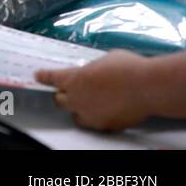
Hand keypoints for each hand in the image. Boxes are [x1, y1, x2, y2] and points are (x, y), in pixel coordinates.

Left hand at [36, 52, 153, 131]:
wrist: (147, 87)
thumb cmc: (127, 67)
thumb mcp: (105, 59)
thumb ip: (93, 68)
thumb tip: (95, 72)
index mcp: (73, 78)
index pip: (51, 78)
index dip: (44, 77)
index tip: (38, 76)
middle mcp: (77, 98)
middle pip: (59, 100)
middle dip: (63, 95)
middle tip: (70, 91)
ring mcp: (90, 115)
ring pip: (75, 116)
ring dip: (78, 109)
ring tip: (88, 104)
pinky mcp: (105, 126)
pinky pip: (95, 124)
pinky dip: (97, 118)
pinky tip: (105, 112)